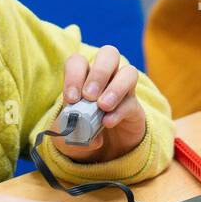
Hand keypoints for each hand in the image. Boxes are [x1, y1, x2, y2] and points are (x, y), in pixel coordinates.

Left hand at [53, 45, 146, 162]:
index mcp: (84, 76)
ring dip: (115, 87)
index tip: (72, 98)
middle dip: (99, 73)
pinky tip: (108, 122)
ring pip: (129, 72)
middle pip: (109, 54)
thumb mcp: (66, 132)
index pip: (78, 61)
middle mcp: (106, 77)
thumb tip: (80, 128)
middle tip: (89, 95)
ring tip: (103, 106)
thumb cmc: (81, 131)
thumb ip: (67, 131)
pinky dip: (119, 111)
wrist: (104, 147)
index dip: (74, 75)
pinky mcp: (134, 108)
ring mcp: (123, 90)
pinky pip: (132, 102)